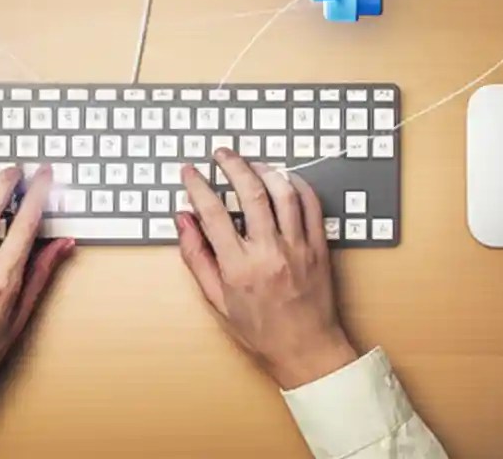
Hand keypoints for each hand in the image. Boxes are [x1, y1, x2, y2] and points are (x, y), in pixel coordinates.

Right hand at [177, 149, 357, 388]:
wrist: (306, 349)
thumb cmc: (260, 330)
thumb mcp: (216, 300)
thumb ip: (197, 257)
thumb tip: (183, 220)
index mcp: (239, 268)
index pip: (213, 214)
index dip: (198, 186)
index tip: (190, 173)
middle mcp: (269, 253)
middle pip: (251, 193)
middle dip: (232, 165)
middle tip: (221, 153)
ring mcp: (298, 248)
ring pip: (284, 193)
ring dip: (265, 170)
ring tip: (251, 163)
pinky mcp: (319, 247)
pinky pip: (311, 205)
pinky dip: (297, 185)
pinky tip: (284, 179)